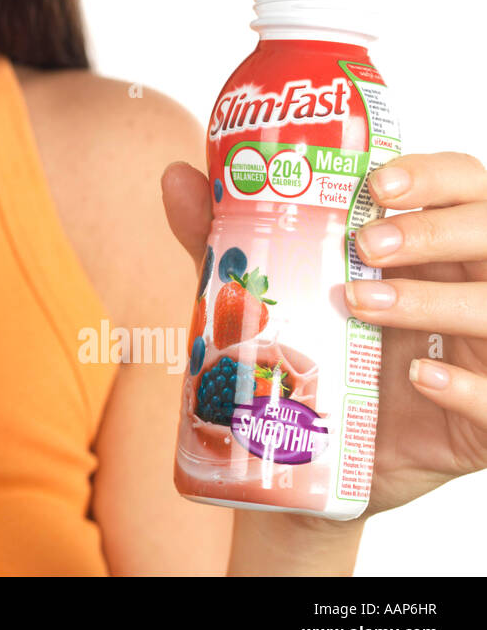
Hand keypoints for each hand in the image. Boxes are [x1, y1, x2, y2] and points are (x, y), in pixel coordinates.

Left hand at [162, 151, 486, 521]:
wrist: (308, 455)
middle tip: (366, 245)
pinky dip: (467, 385)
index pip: (464, 184)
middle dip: (433, 232)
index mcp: (433, 246)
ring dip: (435, 300)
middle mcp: (471, 288)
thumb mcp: (264, 290)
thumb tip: (174, 174)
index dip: (433, 175)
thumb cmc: (305, 352)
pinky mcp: (484, 422)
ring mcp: (485, 353)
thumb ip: (226, 234)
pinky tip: (417, 377)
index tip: (377, 183)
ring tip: (362, 302)